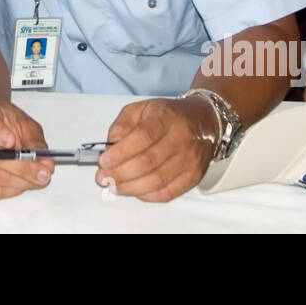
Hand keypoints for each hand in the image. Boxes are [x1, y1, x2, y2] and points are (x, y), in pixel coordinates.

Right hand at [0, 99, 53, 199]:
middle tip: (44, 172)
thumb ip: (34, 140)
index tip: (12, 141)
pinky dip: (12, 190)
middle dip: (23, 168)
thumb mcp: (23, 122)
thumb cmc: (5, 125)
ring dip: (22, 182)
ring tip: (38, 179)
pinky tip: (22, 183)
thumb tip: (46, 162)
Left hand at [96, 97, 217, 201]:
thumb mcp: (140, 109)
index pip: (143, 137)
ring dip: (130, 187)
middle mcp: (181, 138)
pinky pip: (167, 193)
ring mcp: (189, 160)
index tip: (104, 161)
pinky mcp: (193, 177)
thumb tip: (110, 148)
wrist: (203, 122)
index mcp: (165, 117)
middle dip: (121, 173)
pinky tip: (133, 190)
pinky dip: (146, 195)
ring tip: (113, 186)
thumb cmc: (168, 116)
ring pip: (157, 181)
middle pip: (148, 163)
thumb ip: (122, 125)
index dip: (121, 152)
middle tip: (103, 177)